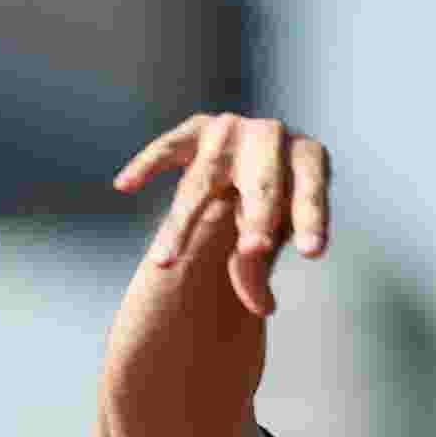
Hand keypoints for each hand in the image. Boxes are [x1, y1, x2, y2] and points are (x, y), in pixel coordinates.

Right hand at [114, 112, 330, 318]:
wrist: (256, 159)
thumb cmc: (277, 205)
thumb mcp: (276, 233)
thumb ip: (264, 263)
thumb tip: (262, 308)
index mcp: (309, 157)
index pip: (310, 191)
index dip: (310, 221)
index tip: (311, 253)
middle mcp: (272, 135)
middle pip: (263, 182)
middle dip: (258, 216)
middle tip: (253, 250)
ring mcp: (232, 128)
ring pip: (206, 178)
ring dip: (184, 221)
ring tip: (163, 263)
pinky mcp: (198, 128)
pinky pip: (170, 147)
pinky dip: (147, 165)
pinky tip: (124, 186)